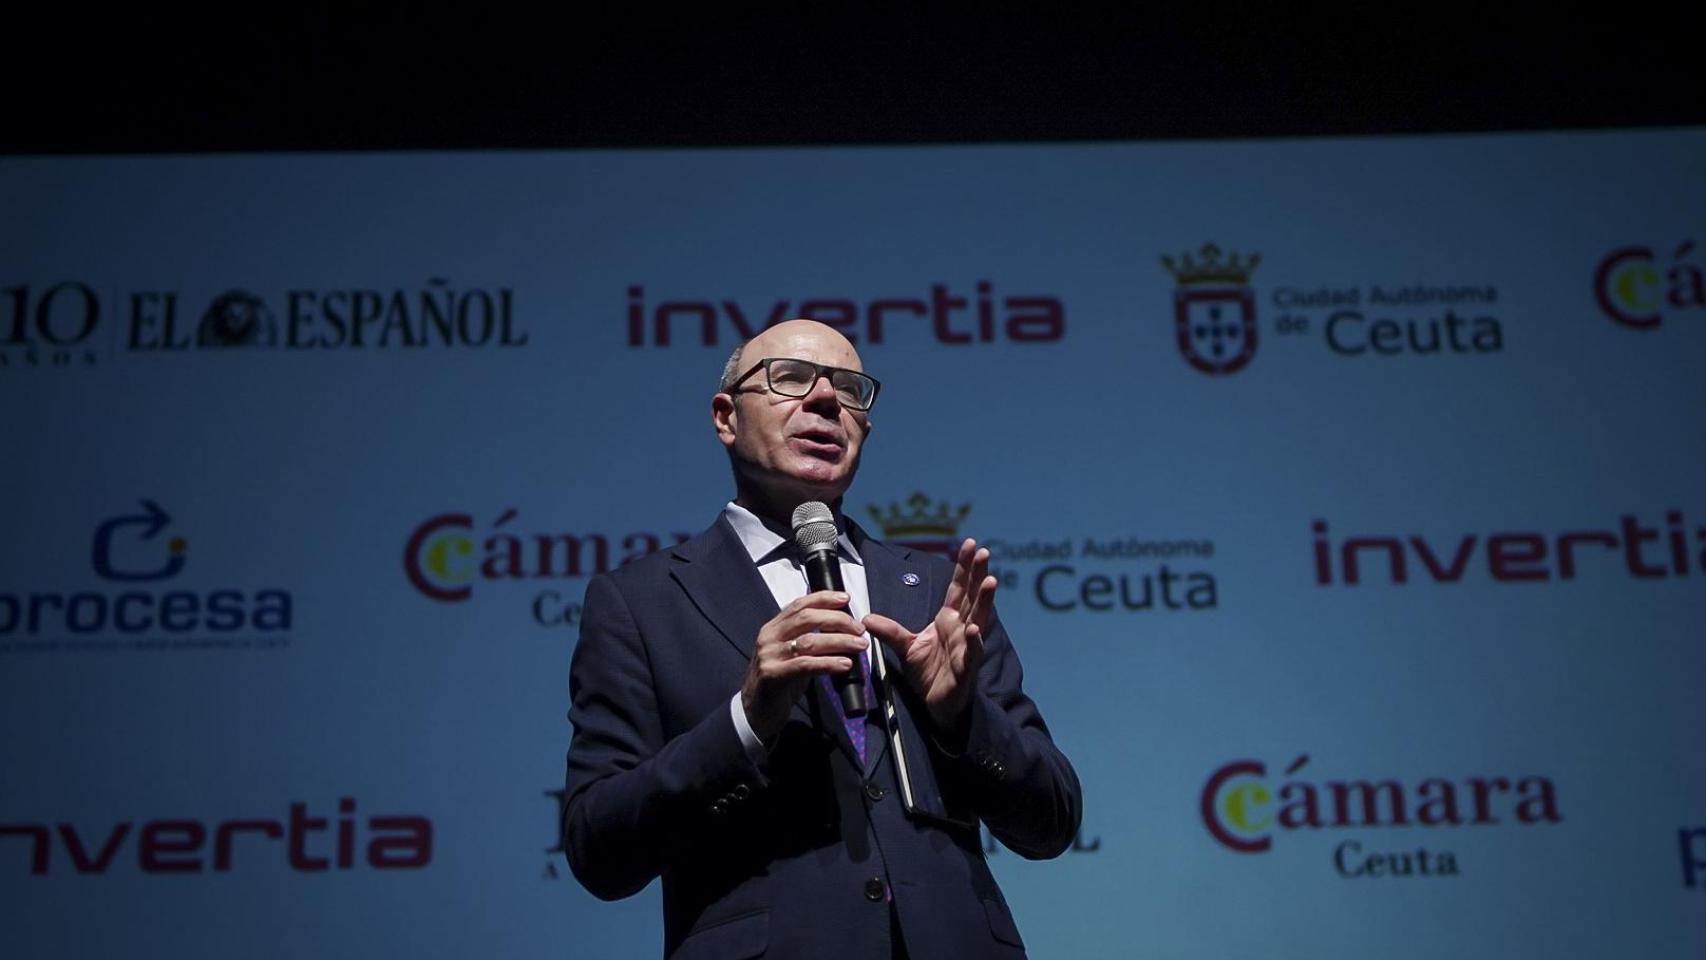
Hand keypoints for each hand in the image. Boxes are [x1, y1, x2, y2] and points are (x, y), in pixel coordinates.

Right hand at [740, 590, 867, 745]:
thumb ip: (809, 640)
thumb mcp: (791, 656)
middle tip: (859, 629)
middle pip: (807, 618)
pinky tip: (844, 664)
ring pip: (809, 641)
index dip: (823, 599)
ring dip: (839, 641)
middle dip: (837, 620)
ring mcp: (769, 656)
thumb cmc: (778, 683)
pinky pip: (805, 665)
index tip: (846, 599)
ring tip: (860, 645)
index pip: (799, 605)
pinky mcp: (772, 675)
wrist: (754, 713)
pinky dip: (828, 663)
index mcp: (773, 628)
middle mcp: (769, 637)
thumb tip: (842, 631)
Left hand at [865, 538, 995, 728]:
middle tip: (983, 552)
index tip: (968, 544)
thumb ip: (889, 631)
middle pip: (972, 597)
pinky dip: (974, 641)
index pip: (958, 588)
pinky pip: (972, 653)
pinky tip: (975, 630)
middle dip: (978, 575)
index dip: (963, 567)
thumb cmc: (929, 673)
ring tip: (990, 581)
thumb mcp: (905, 647)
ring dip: (984, 601)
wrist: (937, 704)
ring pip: (978, 619)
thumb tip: (866, 617)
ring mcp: (967, 647)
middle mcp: (962, 628)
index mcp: (949, 620)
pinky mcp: (967, 668)